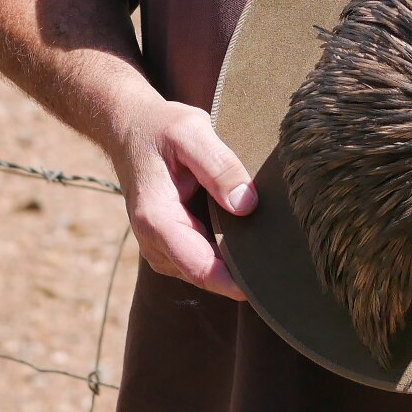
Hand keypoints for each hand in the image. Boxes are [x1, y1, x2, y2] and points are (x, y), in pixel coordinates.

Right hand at [106, 91, 256, 299]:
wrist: (131, 128)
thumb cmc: (160, 128)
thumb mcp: (191, 132)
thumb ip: (219, 166)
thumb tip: (247, 205)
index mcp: (155, 219)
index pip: (201, 268)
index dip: (236, 282)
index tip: (270, 283)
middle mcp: (153, 242)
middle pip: (206, 274)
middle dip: (242, 272)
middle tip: (280, 261)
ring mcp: (160, 248)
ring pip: (206, 271)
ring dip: (233, 262)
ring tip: (264, 241)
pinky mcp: (169, 245)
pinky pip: (202, 260)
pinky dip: (223, 252)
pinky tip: (242, 234)